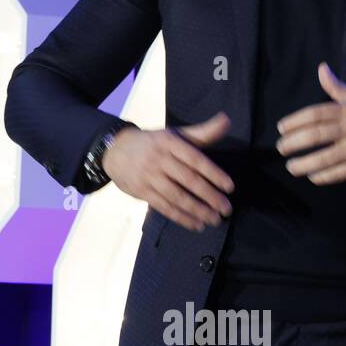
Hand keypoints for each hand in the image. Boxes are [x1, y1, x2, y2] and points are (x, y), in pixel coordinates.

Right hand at [102, 111, 234, 231]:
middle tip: (226, 208)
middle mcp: (159, 159)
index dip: (213, 173)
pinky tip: (196, 224)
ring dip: (197, 210)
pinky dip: (181, 217)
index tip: (229, 187)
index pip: (195, 159)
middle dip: (209, 196)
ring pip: (176, 196)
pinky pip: (164, 207)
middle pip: (188, 180)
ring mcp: (148, 176)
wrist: (115, 150)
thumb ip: (202, 132)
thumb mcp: (174, 135)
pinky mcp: (141, 191)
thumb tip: (227, 121)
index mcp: (169, 142)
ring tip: (214, 220)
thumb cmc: (153, 143)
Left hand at [276, 61, 345, 184]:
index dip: (295, 121)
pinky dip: (323, 176)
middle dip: (294, 143)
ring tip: (292, 167)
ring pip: (325, 157)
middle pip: (316, 134)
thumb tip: (321, 68)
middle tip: (281, 148)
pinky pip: (339, 172)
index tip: (281, 129)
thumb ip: (338, 88)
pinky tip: (313, 177)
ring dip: (304, 164)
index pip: (316, 114)